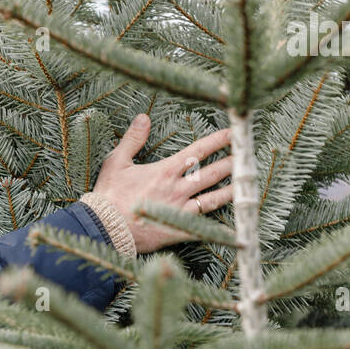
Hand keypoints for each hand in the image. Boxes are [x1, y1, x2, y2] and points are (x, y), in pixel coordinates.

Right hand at [90, 114, 233, 254]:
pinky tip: (233, 227)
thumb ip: (133, 139)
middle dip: (230, 163)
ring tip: (244, 184)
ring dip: (231, 190)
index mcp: (165, 171)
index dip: (216, 141)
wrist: (104, 227)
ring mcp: (179, 210)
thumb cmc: (109, 194)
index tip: (232, 134)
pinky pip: (203, 227)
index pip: (197, 152)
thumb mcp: (116, 161)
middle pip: (211, 174)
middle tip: (245, 157)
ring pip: (213, 199)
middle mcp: (177, 189)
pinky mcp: (177, 230)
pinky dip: (219, 227)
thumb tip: (144, 117)